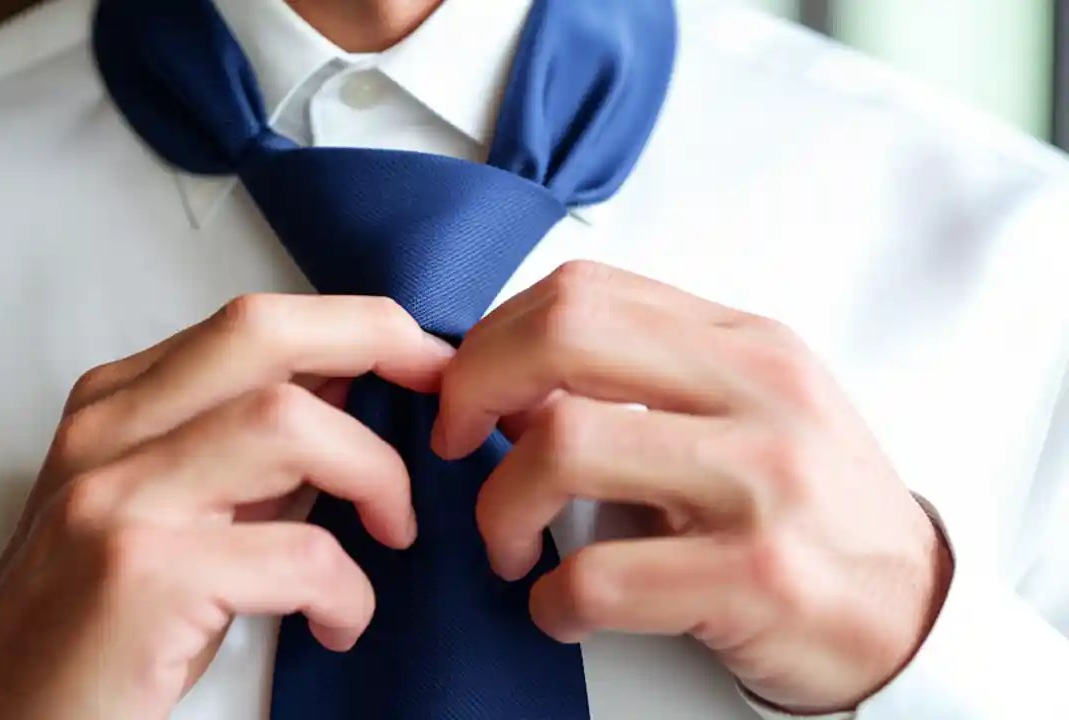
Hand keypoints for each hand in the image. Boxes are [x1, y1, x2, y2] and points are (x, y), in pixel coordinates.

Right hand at [0, 295, 452, 719]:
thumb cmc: (96, 620)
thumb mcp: (173, 508)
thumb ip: (248, 450)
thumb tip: (354, 393)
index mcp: (116, 406)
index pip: (252, 324)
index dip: (355, 326)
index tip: (422, 359)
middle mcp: (107, 434)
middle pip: (261, 333)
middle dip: (376, 346)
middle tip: (438, 398)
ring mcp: (117, 498)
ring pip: (286, 425)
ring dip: (372, 474)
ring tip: (392, 531)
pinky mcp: (139, 576)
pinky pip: (295, 555)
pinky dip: (346, 589)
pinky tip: (339, 621)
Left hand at [432, 261, 952, 713]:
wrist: (911, 608)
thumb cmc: (812, 508)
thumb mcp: (743, 413)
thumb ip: (642, 382)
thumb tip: (510, 392)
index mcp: (745, 343)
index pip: (583, 290)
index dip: (494, 337)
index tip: (468, 393)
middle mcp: (757, 393)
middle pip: (563, 336)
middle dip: (474, 389)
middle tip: (457, 446)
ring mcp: (762, 481)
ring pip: (562, 448)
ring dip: (501, 509)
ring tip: (511, 547)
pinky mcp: (757, 575)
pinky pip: (598, 574)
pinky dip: (551, 599)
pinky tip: (562, 608)